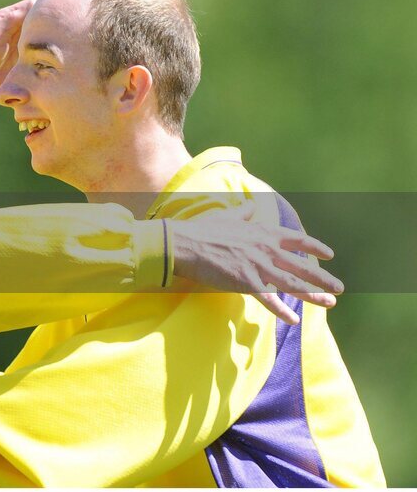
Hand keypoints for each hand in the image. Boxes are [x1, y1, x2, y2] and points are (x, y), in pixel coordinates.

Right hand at [167, 208, 340, 323]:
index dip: (315, 247)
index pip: (297, 240)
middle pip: (301, 266)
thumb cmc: (203, 229)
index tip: (330, 255)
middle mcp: (266, 249)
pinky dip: (282, 311)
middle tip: (339, 288)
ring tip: (331, 303)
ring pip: (292, 284)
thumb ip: (243, 213)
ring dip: (314, 296)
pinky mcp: (246, 282)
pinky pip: (269, 300)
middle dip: (323, 279)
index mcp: (263, 232)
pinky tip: (294, 320)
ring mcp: (258, 266)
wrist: (185, 244)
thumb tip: (251, 205)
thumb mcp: (228, 216)